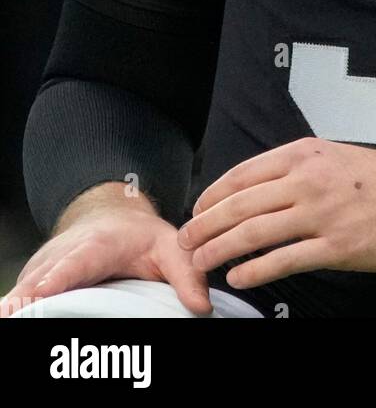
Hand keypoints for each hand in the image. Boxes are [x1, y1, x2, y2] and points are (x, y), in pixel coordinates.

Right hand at [0, 199, 211, 317]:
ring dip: (17, 301)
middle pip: (43, 277)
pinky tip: (9, 315)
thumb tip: (201, 306)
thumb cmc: (139, 237)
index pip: (78, 262)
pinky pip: (23, 292)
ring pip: (27, 284)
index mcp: (99, 246)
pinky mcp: (36, 276)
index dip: (59, 277)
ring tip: (6, 315)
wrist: (112, 216)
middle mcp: (67, 253)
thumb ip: (186, 274)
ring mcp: (48, 264)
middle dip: (28, 294)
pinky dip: (17, 303)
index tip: (43, 290)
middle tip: (13, 311)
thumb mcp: (170, 247)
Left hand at [179, 137, 375, 287]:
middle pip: (240, 204)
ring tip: (200, 263)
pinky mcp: (336, 247)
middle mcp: (308, 180)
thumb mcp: (335, 157)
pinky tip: (239, 278)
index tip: (196, 210)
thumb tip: (259, 191)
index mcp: (306, 154)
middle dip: (204, 225)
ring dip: (219, 250)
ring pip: (253, 233)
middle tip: (185, 241)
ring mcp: (321, 214)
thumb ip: (298, 169)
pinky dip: (255, 271)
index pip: (243, 174)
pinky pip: (284, 261)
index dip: (212, 195)